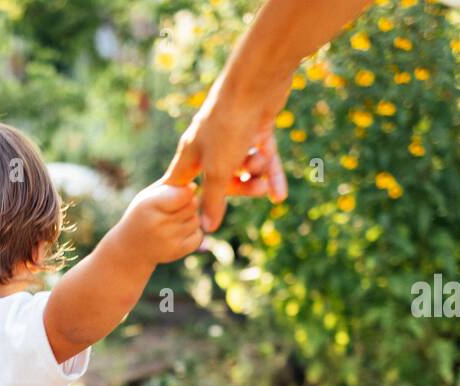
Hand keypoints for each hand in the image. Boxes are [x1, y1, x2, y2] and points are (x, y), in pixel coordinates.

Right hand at [117, 181, 203, 264]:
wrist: (128, 250)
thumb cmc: (141, 216)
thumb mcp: (148, 196)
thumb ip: (170, 185)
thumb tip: (195, 184)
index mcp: (150, 205)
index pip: (185, 193)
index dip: (186, 191)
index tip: (180, 192)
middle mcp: (159, 224)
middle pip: (193, 205)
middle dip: (188, 203)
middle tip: (176, 207)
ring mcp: (168, 241)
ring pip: (196, 221)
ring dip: (190, 219)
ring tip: (173, 221)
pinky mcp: (176, 252)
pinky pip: (198, 236)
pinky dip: (192, 233)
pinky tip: (177, 233)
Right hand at [164, 82, 290, 231]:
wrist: (257, 83)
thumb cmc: (229, 124)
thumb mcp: (219, 170)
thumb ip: (213, 200)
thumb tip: (206, 228)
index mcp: (191, 152)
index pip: (179, 183)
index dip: (184, 200)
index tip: (187, 218)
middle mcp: (209, 144)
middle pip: (220, 180)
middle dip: (240, 188)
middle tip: (255, 190)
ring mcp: (233, 136)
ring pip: (245, 168)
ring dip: (259, 173)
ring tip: (268, 164)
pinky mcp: (256, 129)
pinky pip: (263, 158)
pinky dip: (272, 173)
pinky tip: (280, 194)